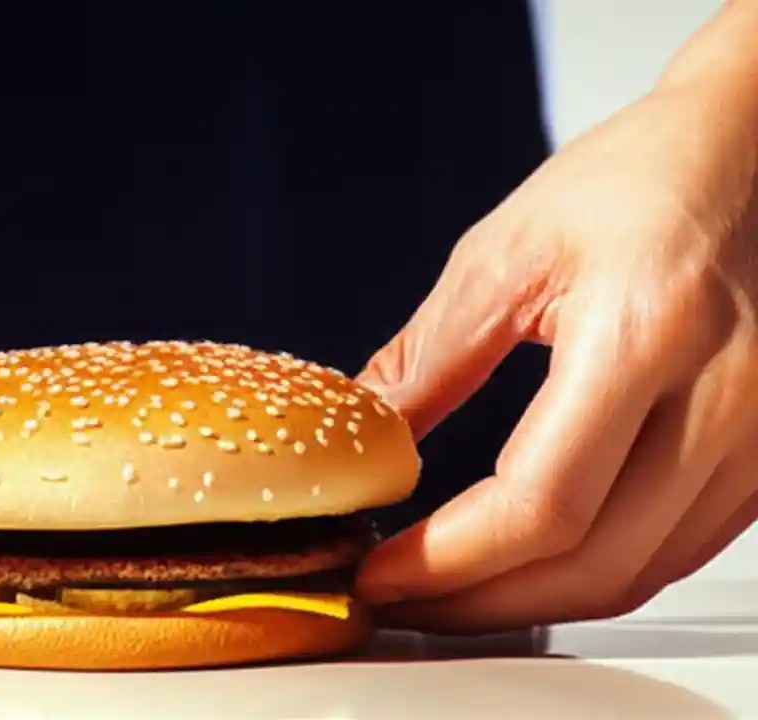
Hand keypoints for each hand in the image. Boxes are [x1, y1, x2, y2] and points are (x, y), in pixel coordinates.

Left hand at [354, 72, 757, 630]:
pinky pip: (675, 550)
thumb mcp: (509, 251)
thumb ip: (431, 356)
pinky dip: (592, 572)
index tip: (380, 572)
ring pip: (638, 574)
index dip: (449, 559)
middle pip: (593, 565)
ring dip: (534, 601)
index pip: (542, 502)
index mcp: (646, 333)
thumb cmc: (638, 177)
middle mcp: (726, 399)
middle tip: (401, 599)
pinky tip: (529, 562)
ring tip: (449, 591)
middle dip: (480, 602)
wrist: (754, 147)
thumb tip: (367, 441)